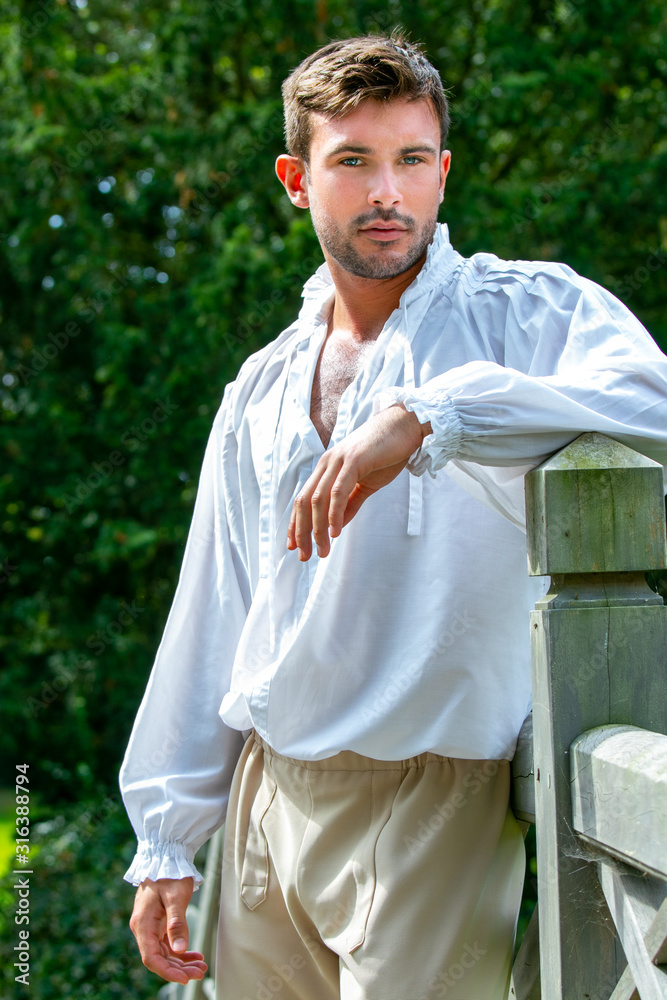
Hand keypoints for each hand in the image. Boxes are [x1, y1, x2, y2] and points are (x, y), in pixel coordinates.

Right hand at [129, 876, 207, 984]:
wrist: (166, 856)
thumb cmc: (170, 874)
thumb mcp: (176, 896)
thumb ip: (177, 923)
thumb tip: (179, 950)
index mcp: (143, 923)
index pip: (151, 957)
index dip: (167, 971)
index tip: (185, 979)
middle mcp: (144, 928)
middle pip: (159, 958)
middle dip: (179, 969)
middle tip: (200, 973)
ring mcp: (151, 927)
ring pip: (165, 953)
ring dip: (182, 962)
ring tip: (201, 966)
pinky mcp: (158, 924)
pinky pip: (168, 944)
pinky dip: (181, 951)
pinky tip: (194, 955)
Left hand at [287, 403, 430, 560]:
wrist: (406, 427)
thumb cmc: (386, 453)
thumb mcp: (365, 484)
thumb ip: (350, 504)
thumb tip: (337, 526)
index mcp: (327, 468)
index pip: (304, 499)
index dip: (296, 524)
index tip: (295, 546)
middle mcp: (327, 463)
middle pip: (305, 502)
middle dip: (302, 532)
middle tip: (305, 556)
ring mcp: (338, 460)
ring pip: (318, 499)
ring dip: (317, 528)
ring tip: (322, 549)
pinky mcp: (354, 460)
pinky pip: (338, 491)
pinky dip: (334, 513)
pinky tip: (335, 531)